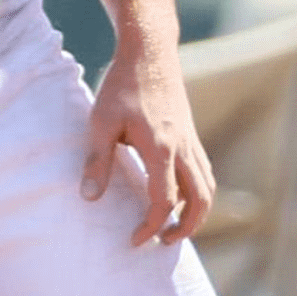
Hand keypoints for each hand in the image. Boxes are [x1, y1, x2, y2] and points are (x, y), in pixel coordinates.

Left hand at [79, 44, 215, 245]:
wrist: (150, 53)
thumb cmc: (122, 85)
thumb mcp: (101, 122)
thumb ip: (97, 161)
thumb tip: (89, 198)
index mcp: (161, 148)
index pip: (163, 201)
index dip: (151, 227)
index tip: (135, 240)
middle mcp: (183, 148)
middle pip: (200, 201)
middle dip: (186, 228)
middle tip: (164, 242)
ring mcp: (191, 141)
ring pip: (207, 188)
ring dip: (197, 213)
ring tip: (175, 227)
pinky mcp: (191, 135)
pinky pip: (204, 172)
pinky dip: (198, 193)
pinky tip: (179, 197)